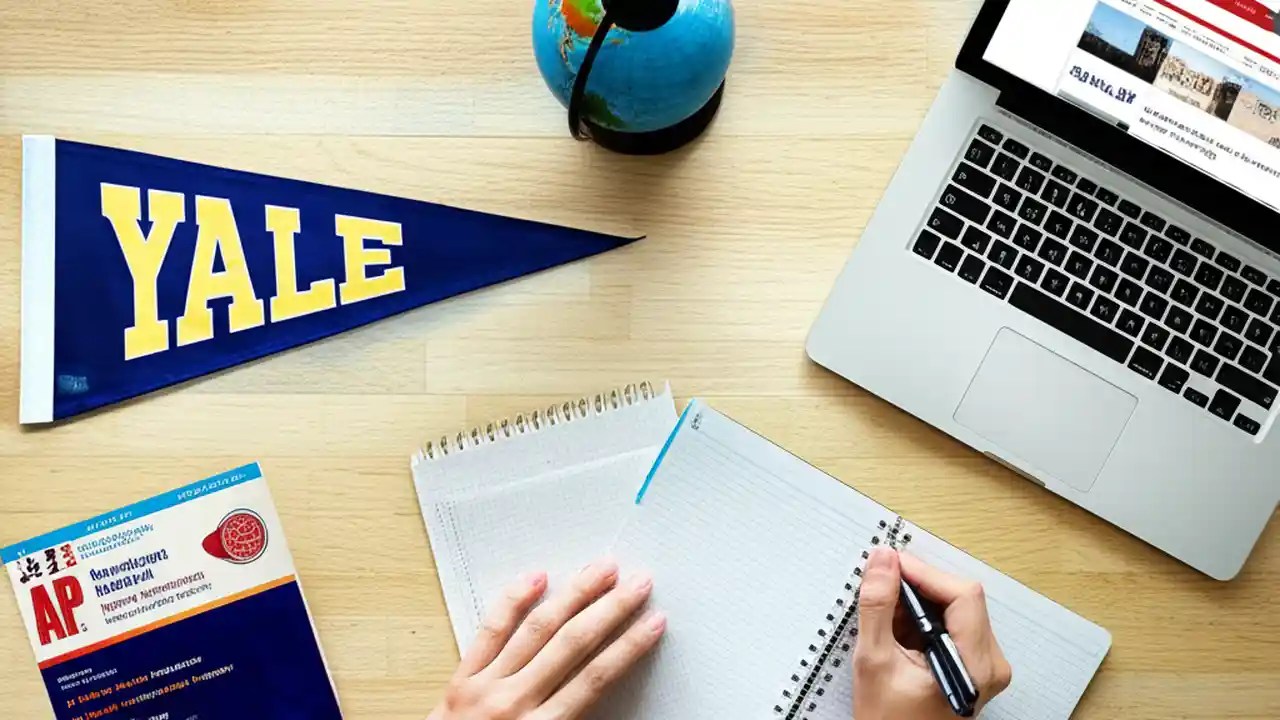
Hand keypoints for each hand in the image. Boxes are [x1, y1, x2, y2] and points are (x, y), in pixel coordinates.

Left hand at [429, 559, 664, 719]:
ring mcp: (486, 686)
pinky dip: (513, 601)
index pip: (596, 678)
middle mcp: (515, 702)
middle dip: (611, 609)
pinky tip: (536, 578)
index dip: (629, 646)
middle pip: (574, 643)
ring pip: (538, 628)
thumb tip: (601, 689)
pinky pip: (490, 630)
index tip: (653, 623)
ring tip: (600, 570)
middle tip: (637, 583)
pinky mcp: (461, 677)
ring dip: (574, 595)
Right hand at [852, 549, 1011, 719]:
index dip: (925, 573)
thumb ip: (878, 607)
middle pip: (961, 597)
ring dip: (920, 603)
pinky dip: (925, 618)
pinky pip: (954, 622)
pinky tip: (901, 633)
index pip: (963, 595)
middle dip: (919, 588)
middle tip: (882, 589)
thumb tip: (882, 560)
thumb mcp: (873, 661)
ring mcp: (985, 663)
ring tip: (888, 620)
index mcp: (976, 665)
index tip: (890, 565)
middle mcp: (991, 662)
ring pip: (956, 606)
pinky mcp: (975, 662)